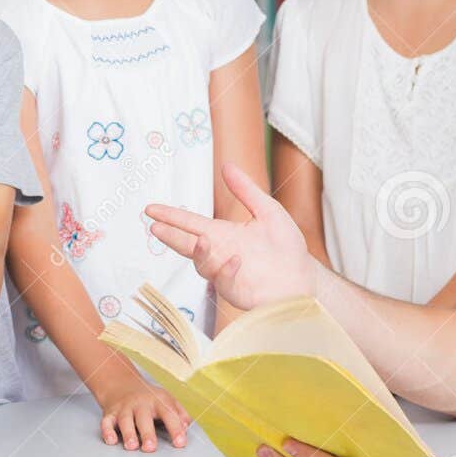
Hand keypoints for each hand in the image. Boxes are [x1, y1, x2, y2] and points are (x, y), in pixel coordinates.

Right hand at [93, 375, 189, 450]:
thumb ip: (180, 413)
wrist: (121, 384)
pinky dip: (107, 431)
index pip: (169, 413)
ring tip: (132, 446)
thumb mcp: (167, 399)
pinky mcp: (110, 413)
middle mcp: (140, 404)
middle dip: (147, 433)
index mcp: (158, 401)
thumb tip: (186, 426)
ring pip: (125, 420)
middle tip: (150, 447)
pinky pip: (106, 422)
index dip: (175, 428)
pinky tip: (111, 440)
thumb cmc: (148, 397)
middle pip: (144, 418)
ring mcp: (124, 408)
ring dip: (128, 433)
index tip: (180, 442)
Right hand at [146, 162, 316, 309]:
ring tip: (202, 240)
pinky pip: (225, 280)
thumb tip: (227, 166)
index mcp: (222, 234)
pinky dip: (227, 269)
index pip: (190, 224)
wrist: (304, 278)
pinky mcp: (236, 290)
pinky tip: (236, 259)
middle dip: (170, 237)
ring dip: (200, 252)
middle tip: (155, 228)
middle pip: (186, 245)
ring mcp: (225, 273)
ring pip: (202, 264)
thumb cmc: (286, 248)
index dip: (170, 216)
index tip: (151, 209)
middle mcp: (219, 254)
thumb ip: (246, 190)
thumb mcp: (268, 211)